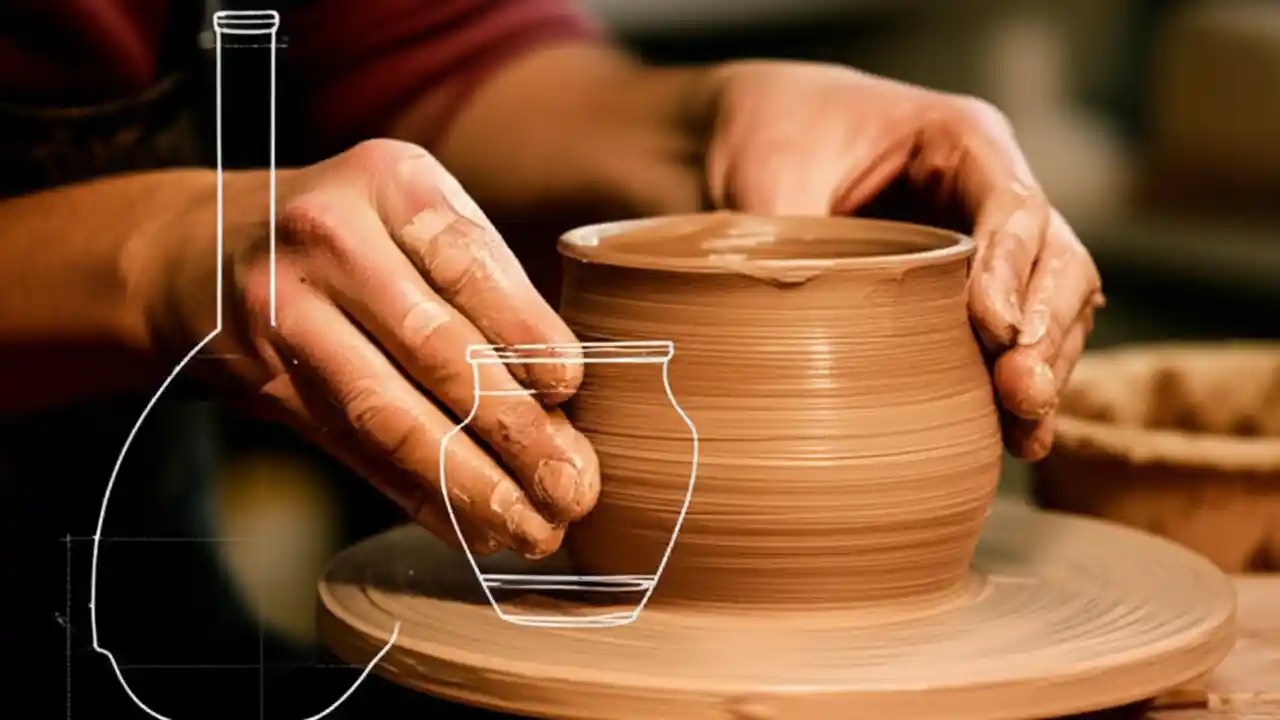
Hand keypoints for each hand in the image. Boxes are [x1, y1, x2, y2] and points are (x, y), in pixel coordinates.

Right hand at [147, 139, 599, 556]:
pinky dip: (421, 498)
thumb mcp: (413, 213)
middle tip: (574, 487)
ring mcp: (285, 314)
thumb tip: (566, 395)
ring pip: (389, 414)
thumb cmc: (355, 233)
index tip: (570, 386)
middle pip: (432, 347)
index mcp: (389, 182)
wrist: (203, 248)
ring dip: (470, 484)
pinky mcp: (266, 384)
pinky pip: (357, 451)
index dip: (522, 329)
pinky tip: (475, 531)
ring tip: (534, 529)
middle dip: (513, 429)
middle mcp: (329, 240)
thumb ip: (480, 280)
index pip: (466, 261)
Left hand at [701, 61, 1104, 459]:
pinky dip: (1018, 390)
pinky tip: (1023, 443)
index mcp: (959, 137)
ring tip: (1028, 431)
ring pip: (1052, 307)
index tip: (996, 328)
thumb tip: (800, 331)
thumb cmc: (774, 138)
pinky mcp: (971, 295)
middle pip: (1055, 259)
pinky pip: (1016, 341)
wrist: (761, 134)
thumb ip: (794, 243)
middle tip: (1022, 391)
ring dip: (1046, 368)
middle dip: (1047, 330)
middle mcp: (990, 189)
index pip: (1012, 203)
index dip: (1011, 268)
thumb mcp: (772, 179)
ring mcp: (990, 244)